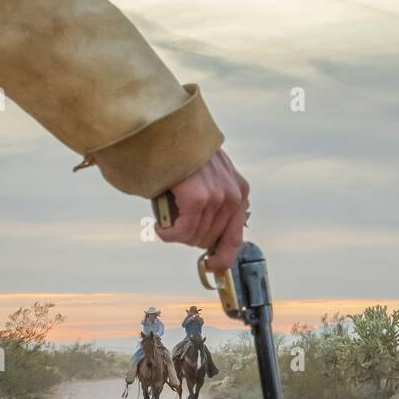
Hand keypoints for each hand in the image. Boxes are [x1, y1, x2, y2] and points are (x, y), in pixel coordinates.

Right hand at [155, 150, 249, 270]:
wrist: (167, 130)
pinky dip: (167, 233)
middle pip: (208, 240)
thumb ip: (211, 205)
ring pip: (193, 237)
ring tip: (165, 216)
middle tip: (173, 224)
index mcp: (239, 192)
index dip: (222, 258)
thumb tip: (198, 237)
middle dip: (188, 237)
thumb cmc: (182, 154)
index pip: (235, 238)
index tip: (211, 268)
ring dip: (174, 233)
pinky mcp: (199, 198)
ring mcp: (218, 197)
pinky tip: (159, 225)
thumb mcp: (207, 178)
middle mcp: (233, 196)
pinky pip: (181, 232)